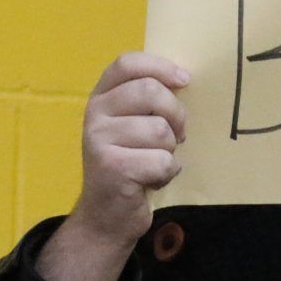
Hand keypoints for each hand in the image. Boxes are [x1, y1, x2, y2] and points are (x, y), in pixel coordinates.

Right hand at [37, 52, 190, 280]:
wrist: (106, 216)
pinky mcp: (112, 168)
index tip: (184, 80)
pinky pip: (162, 160)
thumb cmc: (130, 165)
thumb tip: (185, 80)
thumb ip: (149, 102)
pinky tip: (152, 180)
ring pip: (160, 130)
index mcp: (101, 98)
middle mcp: (95, 115)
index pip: (127, 64)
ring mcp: (99, 141)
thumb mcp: (132, 127)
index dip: (159, 66)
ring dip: (170, 151)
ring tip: (156, 162)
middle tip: (178, 135)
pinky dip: (167, 173)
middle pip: (150, 92)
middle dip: (176, 114)